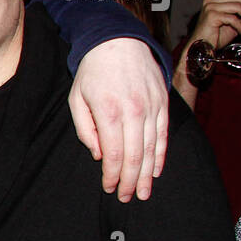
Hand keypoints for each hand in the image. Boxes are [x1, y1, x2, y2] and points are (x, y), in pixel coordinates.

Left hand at [70, 37, 168, 201]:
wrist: (119, 42)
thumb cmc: (92, 72)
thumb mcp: (76, 98)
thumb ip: (86, 129)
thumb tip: (100, 155)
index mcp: (109, 111)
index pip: (114, 154)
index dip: (112, 176)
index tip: (109, 188)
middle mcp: (133, 111)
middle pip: (135, 156)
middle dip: (130, 182)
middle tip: (127, 198)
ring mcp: (151, 107)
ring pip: (151, 149)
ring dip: (148, 175)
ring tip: (143, 193)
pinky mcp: (163, 103)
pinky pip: (163, 135)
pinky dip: (161, 155)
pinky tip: (157, 171)